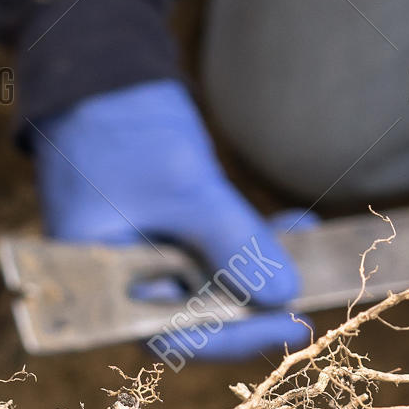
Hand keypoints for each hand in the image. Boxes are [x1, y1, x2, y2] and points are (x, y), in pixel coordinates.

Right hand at [31, 79, 311, 360]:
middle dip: (255, 306)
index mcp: (101, 284)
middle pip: (195, 318)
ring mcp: (146, 256)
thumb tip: (283, 296)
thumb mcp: (185, 188)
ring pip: (213, 284)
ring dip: (261, 270)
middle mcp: (122, 281)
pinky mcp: (168, 232)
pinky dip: (251, 242)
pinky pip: (215, 252)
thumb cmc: (124, 129)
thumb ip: (232, 243)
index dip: (233, 338)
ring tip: (306, 244)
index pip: (170, 336)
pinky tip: (294, 225)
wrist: (99, 70)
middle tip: (309, 302)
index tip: (289, 325)